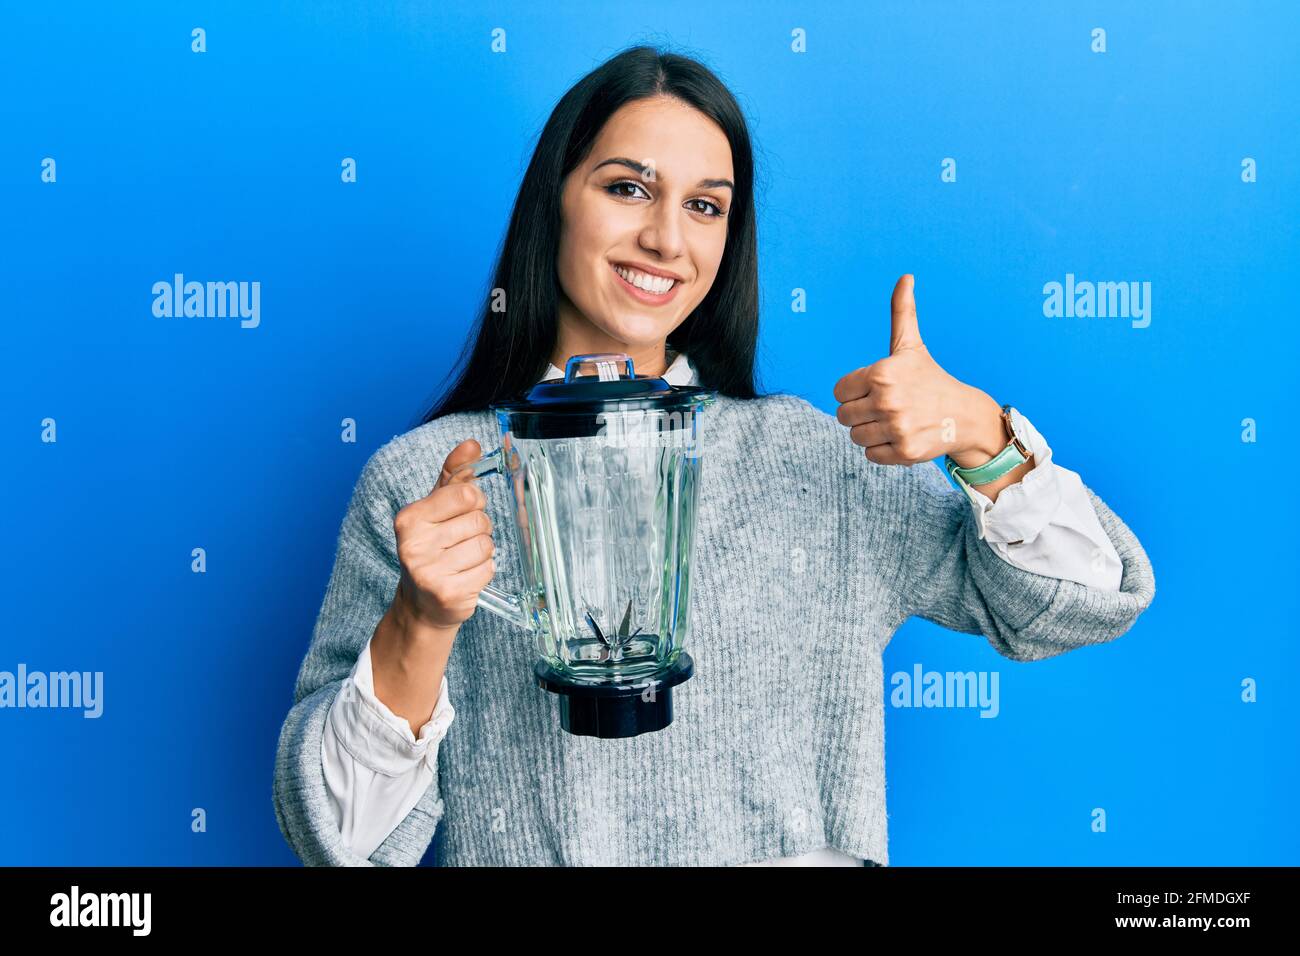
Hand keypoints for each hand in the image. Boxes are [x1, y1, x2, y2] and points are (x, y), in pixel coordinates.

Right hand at [391, 438, 496, 632]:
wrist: (421, 603)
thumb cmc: (432, 548)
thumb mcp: (437, 507)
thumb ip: (454, 474)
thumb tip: (472, 444)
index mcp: (410, 517)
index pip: (467, 494)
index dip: (473, 503)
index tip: (460, 515)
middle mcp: (414, 544)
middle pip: (480, 521)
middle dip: (479, 530)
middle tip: (460, 543)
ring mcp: (429, 571)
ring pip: (486, 545)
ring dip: (482, 553)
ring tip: (461, 561)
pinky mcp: (448, 594)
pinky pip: (488, 570)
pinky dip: (483, 573)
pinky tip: (464, 577)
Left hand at [833, 274, 1006, 467]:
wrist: (964, 415)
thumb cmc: (930, 378)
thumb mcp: (911, 346)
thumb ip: (901, 312)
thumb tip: (906, 277)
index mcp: (881, 373)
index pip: (839, 392)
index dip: (854, 392)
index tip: (876, 390)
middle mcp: (887, 400)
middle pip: (843, 416)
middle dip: (861, 413)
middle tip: (887, 407)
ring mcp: (896, 427)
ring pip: (855, 437)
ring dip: (872, 432)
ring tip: (895, 421)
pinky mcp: (904, 451)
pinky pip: (870, 455)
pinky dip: (883, 450)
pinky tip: (902, 436)